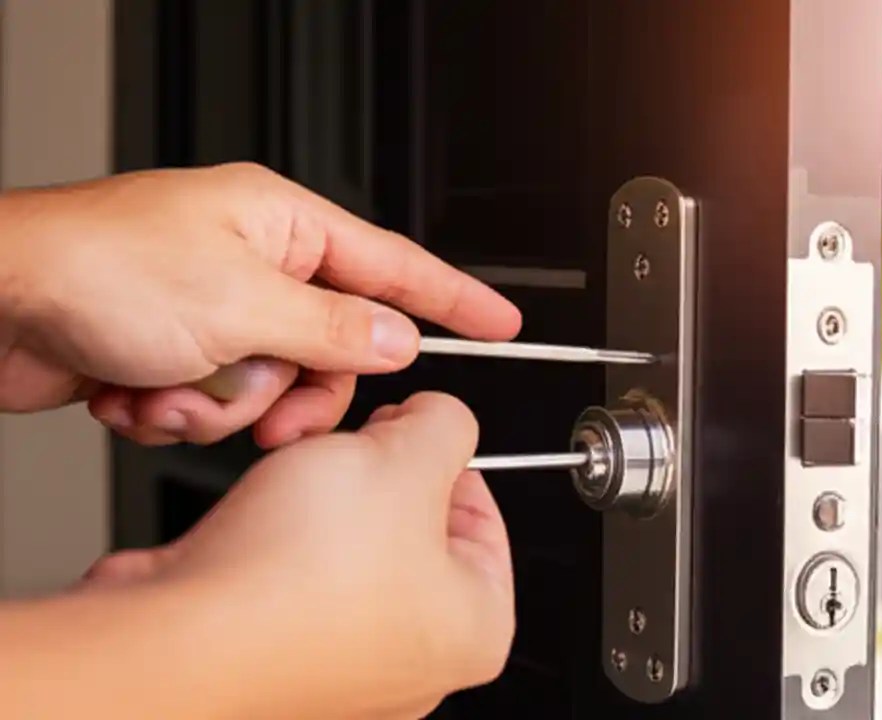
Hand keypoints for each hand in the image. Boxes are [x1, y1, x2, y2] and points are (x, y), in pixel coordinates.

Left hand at [0, 163, 519, 445]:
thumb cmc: (94, 266)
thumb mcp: (239, 301)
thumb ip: (333, 329)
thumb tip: (397, 340)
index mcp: (279, 225)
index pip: (394, 265)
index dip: (454, 299)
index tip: (502, 324)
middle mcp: (249, 266)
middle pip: (330, 351)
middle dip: (293, 393)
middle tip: (270, 411)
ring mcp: (208, 312)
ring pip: (270, 391)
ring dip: (219, 407)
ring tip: (171, 388)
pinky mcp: (170, 355)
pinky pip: (214, 407)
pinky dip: (174, 413)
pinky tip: (132, 391)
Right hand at [79, 392, 514, 718]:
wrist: (176, 639)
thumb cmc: (296, 574)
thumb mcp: (406, 454)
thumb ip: (446, 424)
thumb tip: (443, 419)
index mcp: (477, 629)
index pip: (485, 521)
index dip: (445, 458)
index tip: (413, 428)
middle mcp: (416, 667)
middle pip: (414, 534)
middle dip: (377, 473)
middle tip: (354, 448)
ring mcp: (342, 673)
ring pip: (348, 549)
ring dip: (323, 497)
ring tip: (299, 480)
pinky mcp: (274, 665)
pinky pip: (290, 580)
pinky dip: (276, 540)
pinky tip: (257, 523)